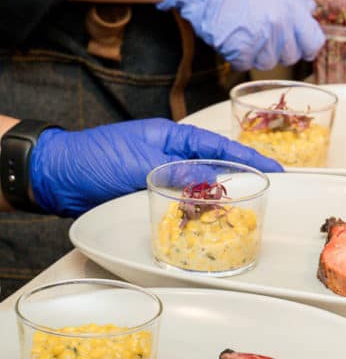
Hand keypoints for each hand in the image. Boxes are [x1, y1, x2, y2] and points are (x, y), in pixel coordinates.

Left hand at [29, 119, 282, 217]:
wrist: (57, 177)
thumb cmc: (94, 160)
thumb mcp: (141, 163)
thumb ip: (178, 174)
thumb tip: (212, 185)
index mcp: (172, 137)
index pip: (220, 148)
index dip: (249, 159)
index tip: (276, 170)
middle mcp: (171, 155)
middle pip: (216, 168)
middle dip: (241, 180)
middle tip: (266, 193)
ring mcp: (162, 174)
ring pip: (202, 188)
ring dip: (219, 200)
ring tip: (243, 212)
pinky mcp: (152, 193)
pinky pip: (185, 202)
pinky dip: (198, 212)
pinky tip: (209, 222)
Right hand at [157, 0, 324, 69]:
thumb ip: (291, 1)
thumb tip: (308, 9)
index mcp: (288, 9)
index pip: (313, 42)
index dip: (308, 45)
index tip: (303, 45)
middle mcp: (276, 26)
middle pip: (291, 56)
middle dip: (282, 49)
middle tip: (269, 36)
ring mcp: (257, 40)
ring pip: (269, 63)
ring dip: (260, 54)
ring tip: (249, 36)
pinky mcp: (237, 50)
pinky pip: (245, 64)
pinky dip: (239, 56)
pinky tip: (234, 40)